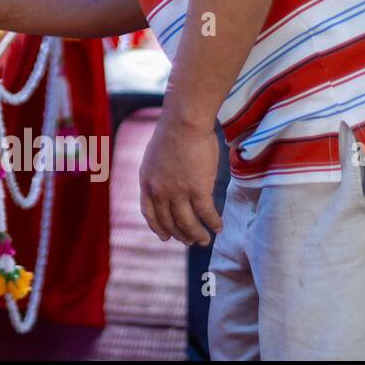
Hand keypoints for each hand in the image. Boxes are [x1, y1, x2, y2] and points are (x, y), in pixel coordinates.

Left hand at [138, 113, 222, 245]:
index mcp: (146, 182)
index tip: (165, 238)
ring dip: (197, 235)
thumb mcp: (154, 157)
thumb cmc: (172, 134)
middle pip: (169, 222)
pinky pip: (206, 214)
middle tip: (190, 241)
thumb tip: (167, 186)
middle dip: (180, 235)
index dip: (157, 228)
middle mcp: (159, 191)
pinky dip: (213, 223)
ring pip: (187, 223)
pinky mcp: (198, 189)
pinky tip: (218, 227)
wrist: (183, 123)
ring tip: (205, 240)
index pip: (149, 213)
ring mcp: (178, 192)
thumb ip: (158, 175)